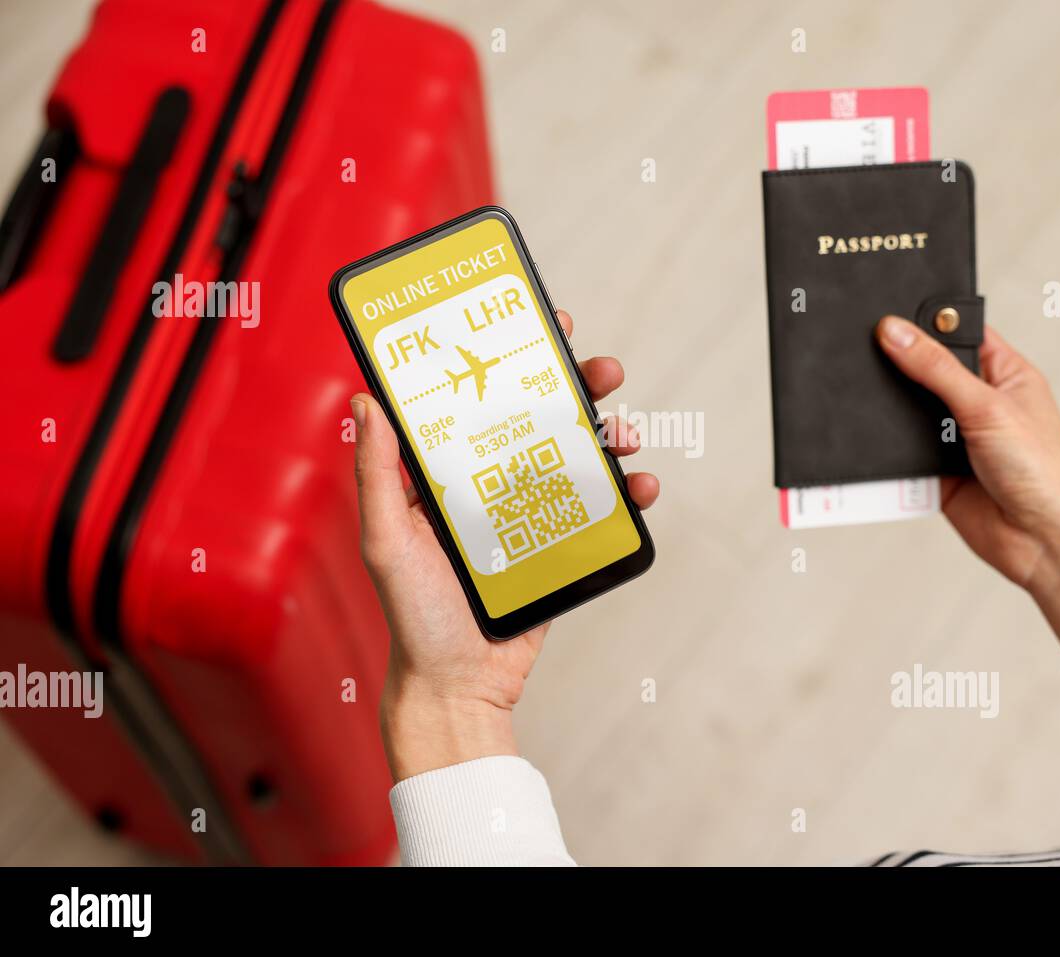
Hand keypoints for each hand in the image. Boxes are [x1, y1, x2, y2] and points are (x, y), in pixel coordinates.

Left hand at [353, 309, 659, 780]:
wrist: (460, 686)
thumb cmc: (414, 617)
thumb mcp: (386, 541)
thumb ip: (378, 475)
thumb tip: (365, 401)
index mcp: (446, 472)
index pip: (480, 397)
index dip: (508, 356)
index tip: (535, 321)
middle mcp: (490, 482)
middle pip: (541, 414)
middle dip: (576, 384)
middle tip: (601, 369)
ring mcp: (531, 511)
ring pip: (580, 453)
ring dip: (611, 431)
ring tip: (627, 431)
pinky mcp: (563, 544)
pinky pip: (602, 507)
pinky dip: (629, 491)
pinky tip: (641, 486)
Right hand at [875, 315, 1059, 650]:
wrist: (1043, 544)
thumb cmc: (1044, 473)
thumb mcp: (987, 407)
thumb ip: (936, 370)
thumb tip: (895, 332)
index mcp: (1005, 374)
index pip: (958, 333)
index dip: (926, 321)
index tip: (887, 312)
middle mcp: (979, 403)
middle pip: (926, 371)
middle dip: (898, 368)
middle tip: (863, 351)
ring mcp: (956, 438)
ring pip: (908, 412)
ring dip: (891, 412)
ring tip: (860, 395)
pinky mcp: (935, 471)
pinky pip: (899, 452)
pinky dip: (885, 449)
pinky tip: (868, 441)